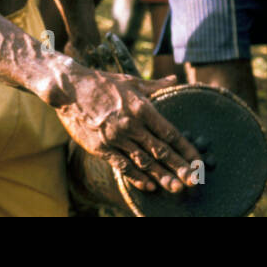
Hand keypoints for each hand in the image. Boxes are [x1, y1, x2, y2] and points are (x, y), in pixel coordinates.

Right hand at [54, 67, 201, 193]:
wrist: (69, 88)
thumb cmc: (101, 82)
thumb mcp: (131, 81)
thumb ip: (155, 85)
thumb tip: (174, 79)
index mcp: (142, 107)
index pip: (169, 133)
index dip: (185, 148)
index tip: (197, 160)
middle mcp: (132, 124)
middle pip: (160, 151)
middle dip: (179, 167)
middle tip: (193, 181)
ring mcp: (116, 138)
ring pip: (144, 162)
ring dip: (162, 176)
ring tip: (176, 187)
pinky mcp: (101, 148)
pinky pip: (123, 166)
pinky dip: (137, 177)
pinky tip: (150, 186)